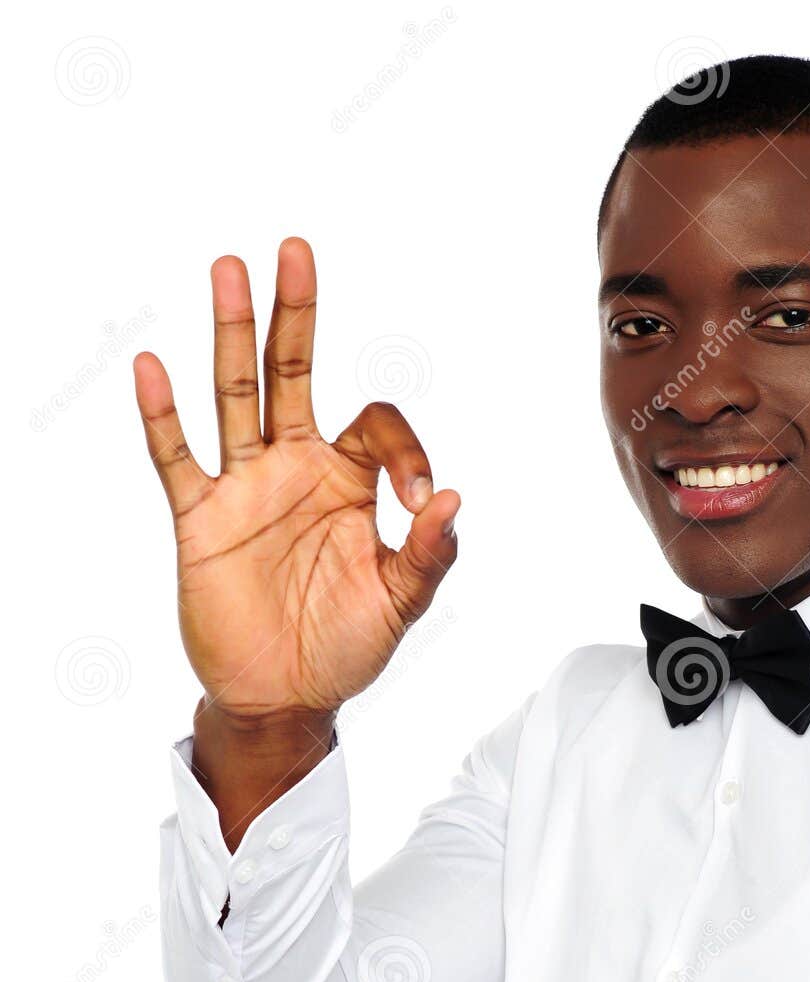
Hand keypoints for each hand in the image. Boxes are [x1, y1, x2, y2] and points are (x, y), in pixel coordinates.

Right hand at [134, 236, 458, 720]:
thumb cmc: (345, 647)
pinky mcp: (202, 519)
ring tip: (230, 269)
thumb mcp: (402, 603)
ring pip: (236, 396)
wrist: (285, 697)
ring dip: (233, 335)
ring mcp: (245, 488)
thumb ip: (429, 553)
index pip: (377, 425)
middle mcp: (296, 469)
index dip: (404, 450)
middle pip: (292, 374)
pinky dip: (162, 417)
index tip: (416, 502)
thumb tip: (450, 498)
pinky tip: (152, 368)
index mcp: (350, 481)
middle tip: (296, 250)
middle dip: (295, 314)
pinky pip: (177, 459)